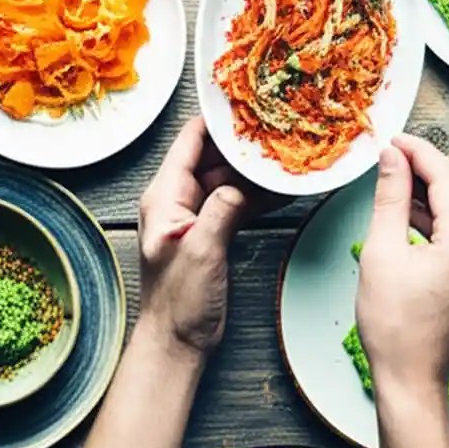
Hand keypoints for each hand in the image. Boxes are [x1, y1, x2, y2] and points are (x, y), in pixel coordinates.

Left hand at [136, 117, 280, 356]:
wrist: (177, 342)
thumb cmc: (178, 301)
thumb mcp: (200, 250)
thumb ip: (220, 210)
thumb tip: (241, 185)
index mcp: (165, 196)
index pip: (189, 142)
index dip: (215, 121)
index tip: (244, 104)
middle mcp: (177, 200)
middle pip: (212, 157)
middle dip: (242, 144)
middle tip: (275, 129)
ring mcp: (194, 216)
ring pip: (227, 179)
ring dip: (253, 171)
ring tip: (284, 155)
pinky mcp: (211, 233)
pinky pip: (235, 203)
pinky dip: (256, 196)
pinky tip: (281, 190)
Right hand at [355, 134, 448, 395]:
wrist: (412, 378)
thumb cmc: (393, 326)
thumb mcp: (382, 253)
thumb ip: (391, 198)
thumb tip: (391, 158)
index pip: (447, 178)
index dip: (418, 152)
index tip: (393, 140)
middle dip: (433, 165)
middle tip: (396, 157)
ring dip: (438, 189)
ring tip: (398, 183)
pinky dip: (444, 214)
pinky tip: (412, 212)